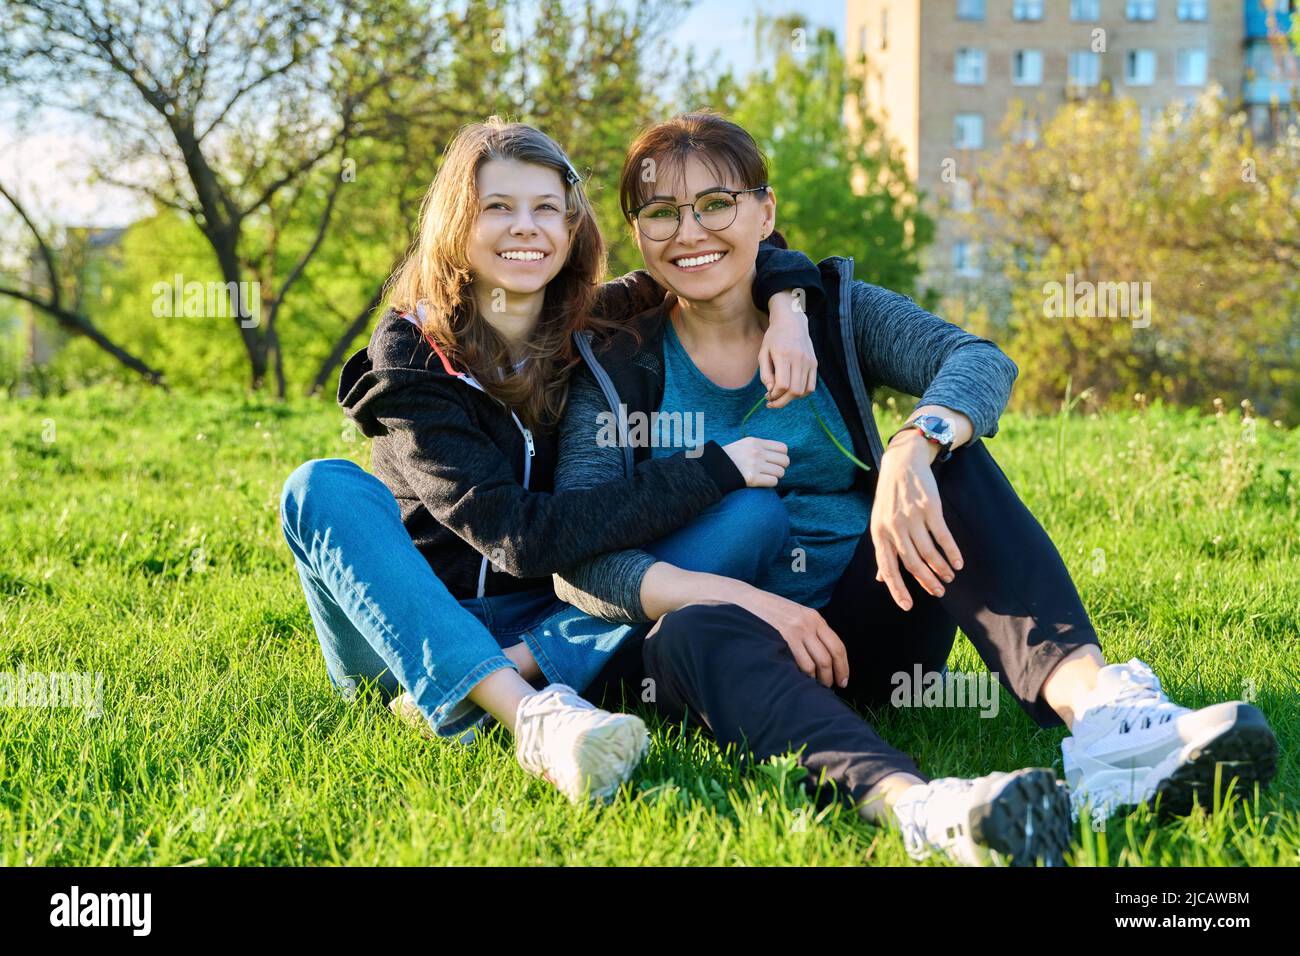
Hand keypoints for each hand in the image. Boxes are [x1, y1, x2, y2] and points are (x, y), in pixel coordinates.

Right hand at [714, 581, 848, 687]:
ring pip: (814, 664)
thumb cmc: (772, 611)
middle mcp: (808, 624)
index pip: (838, 646)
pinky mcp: (781, 639)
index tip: (843, 681)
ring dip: (816, 680)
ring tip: (813, 687)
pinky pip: (798, 664)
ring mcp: (795, 631)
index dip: (843, 667)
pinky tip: (799, 680)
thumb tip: (825, 656)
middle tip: (829, 688)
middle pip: (828, 658)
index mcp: (815, 618)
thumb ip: (811, 630)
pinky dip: (802, 676)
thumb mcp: (797, 614)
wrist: (747, 601)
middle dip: (831, 677)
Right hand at [722, 437, 788, 487]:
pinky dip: (769, 483)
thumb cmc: (730, 458)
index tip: (774, 461)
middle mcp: (756, 452)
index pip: (783, 448)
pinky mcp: (752, 478)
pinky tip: (761, 482)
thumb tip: (779, 455)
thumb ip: (760, 447)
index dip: (781, 456)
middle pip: (785, 461)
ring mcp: (755, 465)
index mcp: (755, 442)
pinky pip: (773, 482)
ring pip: (780, 472)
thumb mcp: (744, 445)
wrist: (713, 469)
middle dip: (780, 467)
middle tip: (771, 471)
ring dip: (775, 476)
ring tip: (765, 476)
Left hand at [760, 291, 816, 409]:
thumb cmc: (773, 338)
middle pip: (794, 391)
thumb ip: (765, 373)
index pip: (782, 385)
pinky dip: (802, 393)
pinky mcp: (814, 363)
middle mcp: (799, 359)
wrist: (792, 322)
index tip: (767, 396)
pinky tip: (792, 391)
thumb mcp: (763, 353)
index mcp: (783, 355)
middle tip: (772, 402)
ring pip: (804, 391)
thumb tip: (770, 391)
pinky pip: (811, 386)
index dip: (774, 395)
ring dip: (791, 399)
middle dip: (782, 401)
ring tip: (781, 396)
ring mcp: (809, 361)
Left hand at [870, 431, 963, 610]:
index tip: (908, 606)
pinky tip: (958, 562)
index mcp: (879, 533)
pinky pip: (943, 536)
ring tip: (950, 577)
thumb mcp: (880, 522)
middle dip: (927, 582)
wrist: (902, 463)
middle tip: (939, 592)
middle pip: (912, 563)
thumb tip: (881, 580)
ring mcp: (912, 517)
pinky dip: (952, 552)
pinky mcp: (930, 508)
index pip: (887, 568)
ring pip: (929, 552)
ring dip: (941, 569)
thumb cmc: (891, 498)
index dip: (897, 589)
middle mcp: (894, 527)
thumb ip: (883, 550)